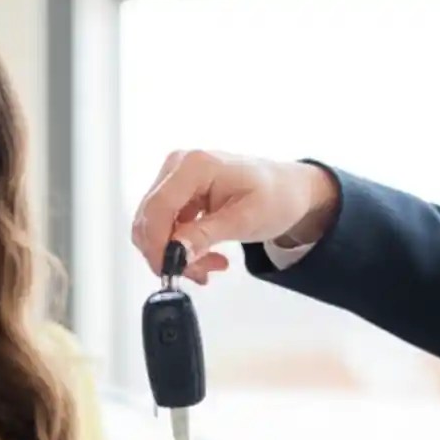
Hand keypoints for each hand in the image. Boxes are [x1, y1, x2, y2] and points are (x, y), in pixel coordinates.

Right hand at [131, 151, 339, 283]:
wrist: (288, 190)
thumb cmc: (277, 196)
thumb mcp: (246, 220)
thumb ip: (206, 235)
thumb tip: (175, 252)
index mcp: (195, 165)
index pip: (158, 208)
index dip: (157, 244)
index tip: (170, 271)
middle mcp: (178, 167)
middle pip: (150, 220)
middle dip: (170, 254)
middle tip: (201, 274)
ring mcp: (174, 179)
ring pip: (155, 229)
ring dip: (178, 255)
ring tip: (211, 265)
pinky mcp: (177, 194)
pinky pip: (165, 228)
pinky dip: (181, 248)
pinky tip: (206, 256)